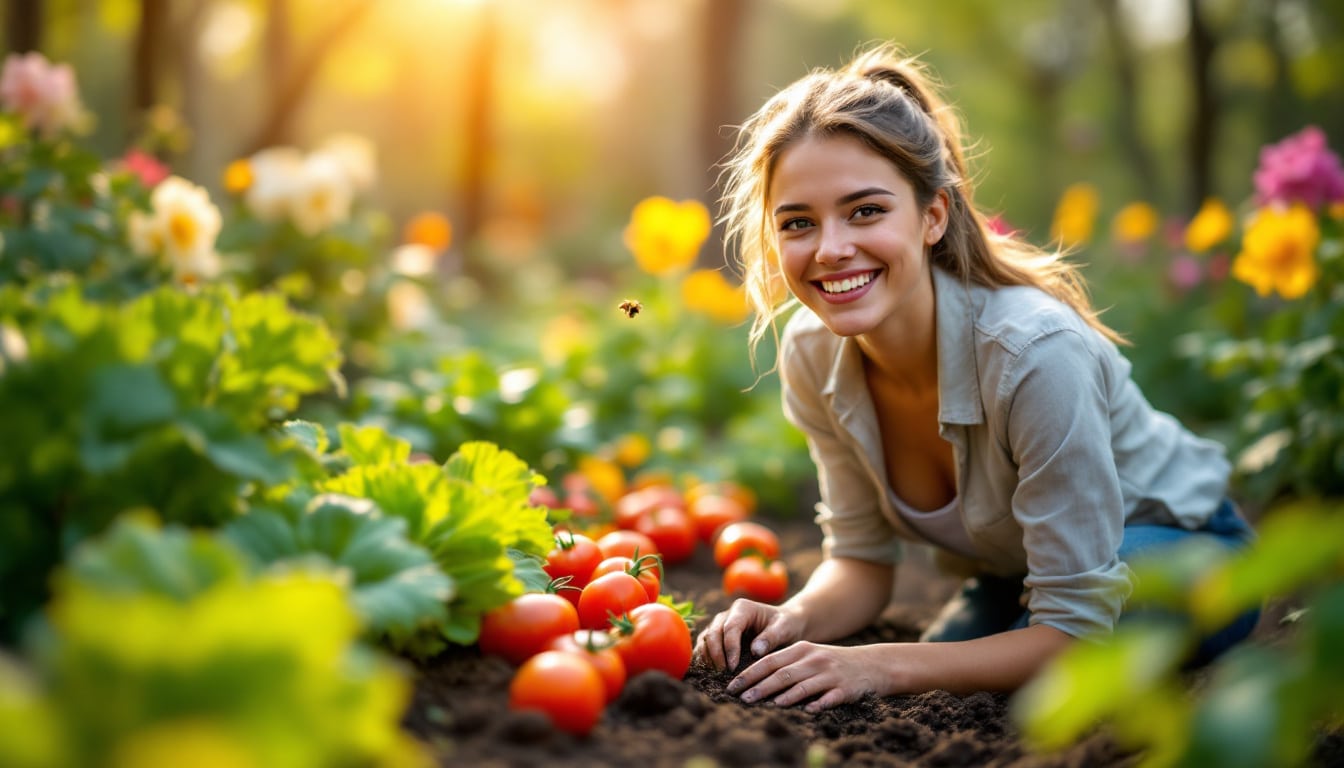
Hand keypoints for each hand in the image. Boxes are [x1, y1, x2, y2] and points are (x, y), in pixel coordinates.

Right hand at [693, 597, 804, 670]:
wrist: (784, 625)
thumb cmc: (785, 625)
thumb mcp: (784, 628)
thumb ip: (771, 637)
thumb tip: (755, 651)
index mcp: (742, 608)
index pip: (730, 628)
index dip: (729, 648)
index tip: (733, 668)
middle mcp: (726, 615)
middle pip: (713, 633)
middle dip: (716, 655)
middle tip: (724, 675)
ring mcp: (719, 626)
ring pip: (705, 640)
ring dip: (708, 659)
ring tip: (716, 677)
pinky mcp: (717, 638)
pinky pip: (704, 648)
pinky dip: (705, 660)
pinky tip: (711, 674)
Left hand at [725, 641, 893, 711]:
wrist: (871, 665)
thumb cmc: (832, 662)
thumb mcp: (809, 656)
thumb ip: (786, 664)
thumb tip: (754, 679)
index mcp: (802, 650)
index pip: (769, 661)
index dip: (749, 674)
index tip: (732, 686)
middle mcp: (814, 660)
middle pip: (782, 674)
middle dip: (759, 687)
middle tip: (742, 699)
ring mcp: (830, 674)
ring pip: (802, 685)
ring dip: (783, 697)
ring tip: (766, 705)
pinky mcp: (844, 689)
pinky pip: (828, 698)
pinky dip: (816, 704)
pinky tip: (805, 711)